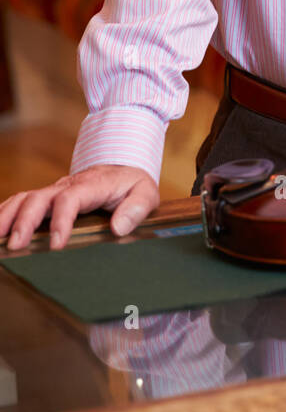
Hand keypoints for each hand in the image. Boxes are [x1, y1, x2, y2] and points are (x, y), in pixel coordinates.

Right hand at [0, 165, 159, 251]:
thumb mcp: (146, 192)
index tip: (56, 244)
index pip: (71, 198)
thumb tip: (119, 227)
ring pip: (25, 198)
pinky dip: (6, 213)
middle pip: (40, 198)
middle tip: (16, 246)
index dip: (61, 220)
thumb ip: (136, 209)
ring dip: (8, 216)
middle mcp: (68, 185)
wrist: (122, 166)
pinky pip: (21, 201)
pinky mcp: (47, 198)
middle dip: (25, 221)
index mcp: (92, 185)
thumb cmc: (132, 184)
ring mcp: (54, 190)